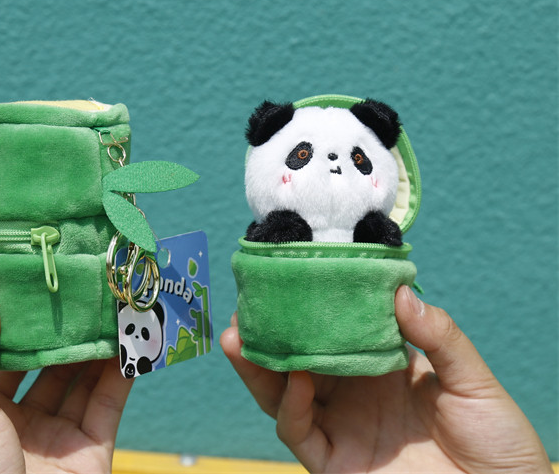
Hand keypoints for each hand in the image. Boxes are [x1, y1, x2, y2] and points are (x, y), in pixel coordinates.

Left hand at [0, 277, 132, 473]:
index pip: (3, 352)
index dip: (20, 314)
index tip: (37, 275)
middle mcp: (22, 421)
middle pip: (50, 363)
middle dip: (67, 326)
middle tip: (87, 282)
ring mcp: (60, 436)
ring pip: (83, 379)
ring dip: (100, 343)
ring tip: (116, 301)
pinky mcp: (94, 450)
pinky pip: (110, 403)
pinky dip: (123, 372)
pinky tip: (132, 340)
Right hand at [221, 286, 551, 472]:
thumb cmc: (496, 438)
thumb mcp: (471, 380)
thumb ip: (438, 336)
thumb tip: (400, 290)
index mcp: (378, 368)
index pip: (332, 333)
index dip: (307, 310)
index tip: (288, 280)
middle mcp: (351, 395)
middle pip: (295, 362)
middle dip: (266, 336)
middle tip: (245, 308)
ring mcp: (341, 429)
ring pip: (283, 395)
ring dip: (258, 368)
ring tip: (240, 337)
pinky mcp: (336, 463)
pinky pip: (300, 433)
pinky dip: (292, 406)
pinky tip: (297, 378)